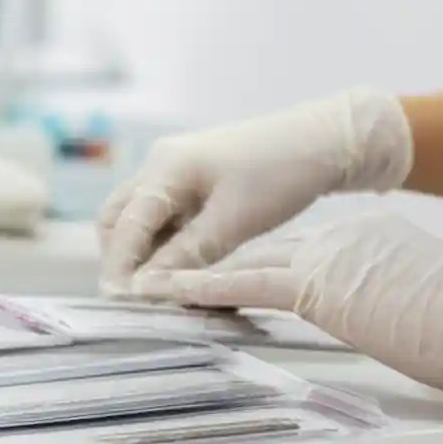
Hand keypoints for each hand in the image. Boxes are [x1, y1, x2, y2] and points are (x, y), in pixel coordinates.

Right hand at [97, 88, 412, 294]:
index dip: (120, 267)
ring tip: (161, 287)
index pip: (125, 225)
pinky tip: (182, 265)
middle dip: (120, 256)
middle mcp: (161, 163)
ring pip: (138, 216)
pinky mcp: (193, 177)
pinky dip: (164, 241)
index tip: (119, 303)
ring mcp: (176, 168)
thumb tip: (146, 287)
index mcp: (165, 167)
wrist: (325, 140)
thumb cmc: (282, 176)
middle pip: (117, 216)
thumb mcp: (234, 223)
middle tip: (135, 296)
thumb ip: (185, 256)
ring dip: (142, 250)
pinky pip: (164, 213)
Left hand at [133, 213, 442, 429]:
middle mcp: (338, 239)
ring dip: (199, 274)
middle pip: (265, 252)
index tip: (229, 273)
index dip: (259, 266)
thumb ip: (387, 286)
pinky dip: (205, 288)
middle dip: (218, 264)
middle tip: (172, 271)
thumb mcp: (423, 287)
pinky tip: (171, 290)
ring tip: (153, 281)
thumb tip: (380, 301)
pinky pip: (247, 285)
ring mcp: (326, 258)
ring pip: (248, 265)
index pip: (298, 251)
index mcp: (364, 237)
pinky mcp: (318, 286)